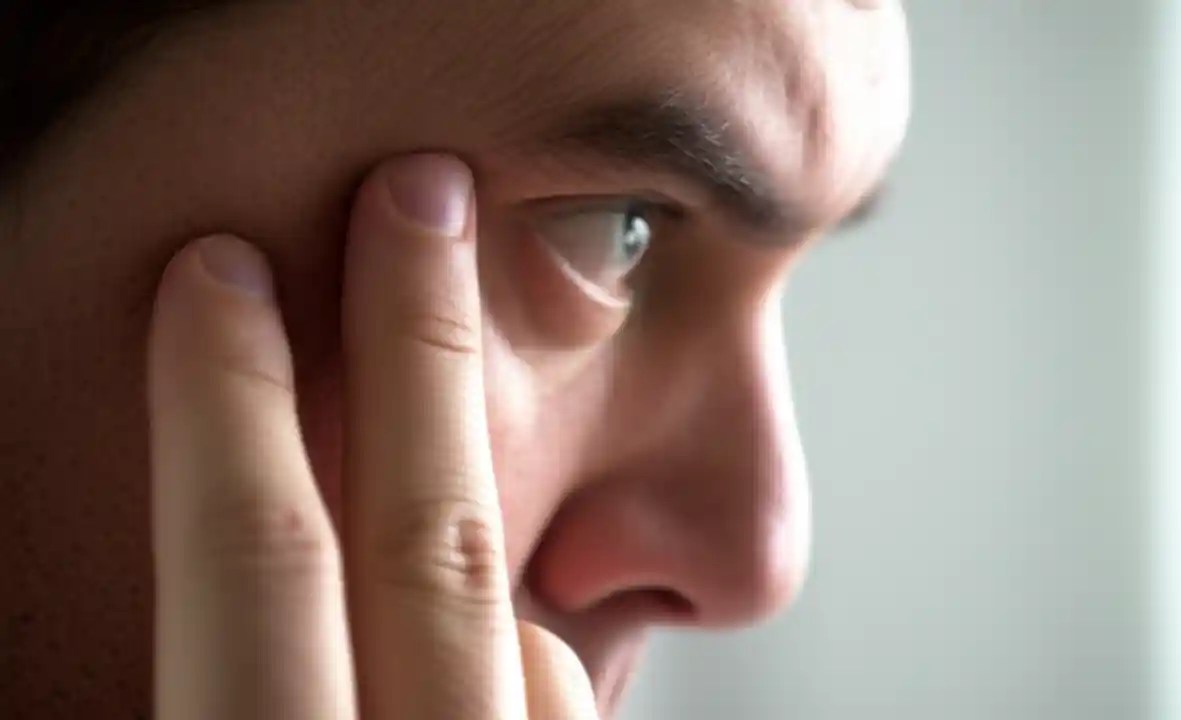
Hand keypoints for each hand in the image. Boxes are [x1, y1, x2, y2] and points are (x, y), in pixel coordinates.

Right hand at [147, 154, 596, 718]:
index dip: (228, 406)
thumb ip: (189, 685)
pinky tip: (493, 672)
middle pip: (433, 543)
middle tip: (422, 193)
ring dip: (474, 549)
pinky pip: (573, 719)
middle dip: (420, 349)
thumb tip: (188, 600)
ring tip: (432, 491)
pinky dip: (531, 670)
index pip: (256, 562)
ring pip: (539, 647)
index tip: (219, 275)